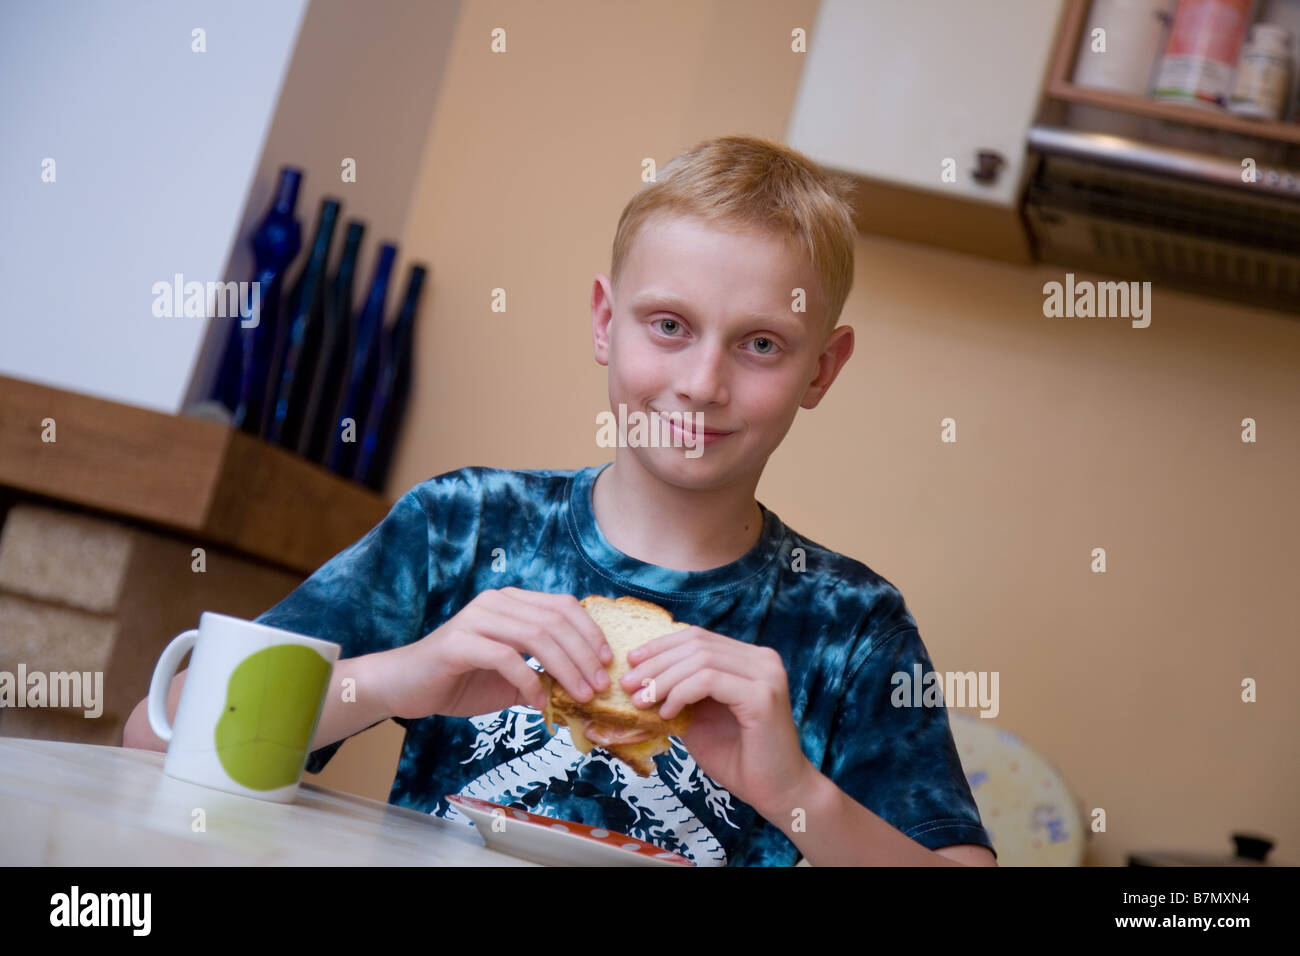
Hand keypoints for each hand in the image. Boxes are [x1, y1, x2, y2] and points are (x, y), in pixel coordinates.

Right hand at [380, 588, 613, 719]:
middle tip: (599, 686)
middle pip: (555, 620)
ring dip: (564, 668)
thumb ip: (542, 674)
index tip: (607, 662)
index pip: (563, 606)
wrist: (403, 686)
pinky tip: (538, 704)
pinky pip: (506, 658)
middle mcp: (496, 602)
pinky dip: (529, 682)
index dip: (590, 632)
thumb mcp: (510, 678)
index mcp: (511, 602)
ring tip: (579, 695)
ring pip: (536, 636)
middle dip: (584, 655)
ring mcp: (476, 619)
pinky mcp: (459, 643)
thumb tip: (583, 688)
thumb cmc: (458, 679)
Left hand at [618, 626, 811, 815]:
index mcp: (750, 659)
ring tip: (641, 701)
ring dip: (664, 679)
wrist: (777, 792)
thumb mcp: (701, 718)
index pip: (698, 637)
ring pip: (701, 658)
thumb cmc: (739, 758)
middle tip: (627, 683)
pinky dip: (681, 693)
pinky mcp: (763, 696)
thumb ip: (682, 693)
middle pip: (697, 643)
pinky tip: (667, 712)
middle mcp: (763, 659)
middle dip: (656, 662)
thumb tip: (641, 678)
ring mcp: (766, 675)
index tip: (631, 661)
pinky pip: (709, 680)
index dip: (661, 645)